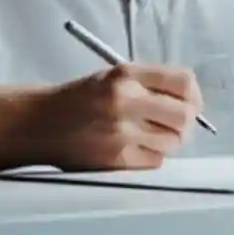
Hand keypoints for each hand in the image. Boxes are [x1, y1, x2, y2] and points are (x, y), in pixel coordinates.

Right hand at [39, 63, 203, 169]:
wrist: (41, 123)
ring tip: (151, 133)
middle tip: (176, 121)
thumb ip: (152, 82)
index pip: (183, 81)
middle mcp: (125, 101)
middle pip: (185, 115)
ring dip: (169, 138)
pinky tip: (136, 145)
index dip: (193, 93)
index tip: (189, 100)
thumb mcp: (114, 75)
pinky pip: (155, 160)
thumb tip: (191, 98)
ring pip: (173, 141)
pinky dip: (153, 154)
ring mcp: (120, 133)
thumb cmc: (81, 97)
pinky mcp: (115, 159)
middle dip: (186, 119)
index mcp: (126, 74)